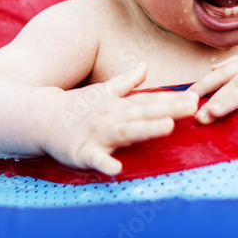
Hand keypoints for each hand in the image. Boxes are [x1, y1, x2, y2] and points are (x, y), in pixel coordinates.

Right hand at [48, 63, 197, 174]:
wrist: (40, 118)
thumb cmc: (76, 107)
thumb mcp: (102, 92)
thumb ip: (126, 82)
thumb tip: (144, 67)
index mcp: (118, 105)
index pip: (149, 101)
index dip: (172, 100)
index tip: (196, 97)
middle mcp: (112, 117)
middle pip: (143, 112)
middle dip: (168, 110)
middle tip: (192, 107)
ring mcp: (98, 134)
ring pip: (125, 131)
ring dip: (146, 129)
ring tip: (167, 128)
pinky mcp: (82, 152)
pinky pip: (95, 160)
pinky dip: (105, 164)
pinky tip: (117, 170)